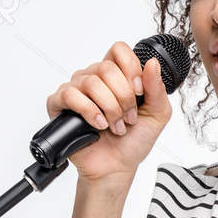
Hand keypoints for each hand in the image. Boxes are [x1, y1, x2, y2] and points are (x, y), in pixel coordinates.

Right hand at [45, 42, 171, 183]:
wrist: (116, 167)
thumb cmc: (133, 141)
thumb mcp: (157, 114)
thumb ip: (157, 88)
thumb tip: (153, 63)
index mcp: (115, 75)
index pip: (118, 50)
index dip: (131, 68)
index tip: (139, 92)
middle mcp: (94, 78)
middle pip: (106, 68)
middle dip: (123, 97)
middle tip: (128, 118)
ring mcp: (75, 90)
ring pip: (91, 82)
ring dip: (109, 108)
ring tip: (115, 126)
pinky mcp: (59, 105)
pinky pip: (70, 95)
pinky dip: (89, 111)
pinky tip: (98, 124)